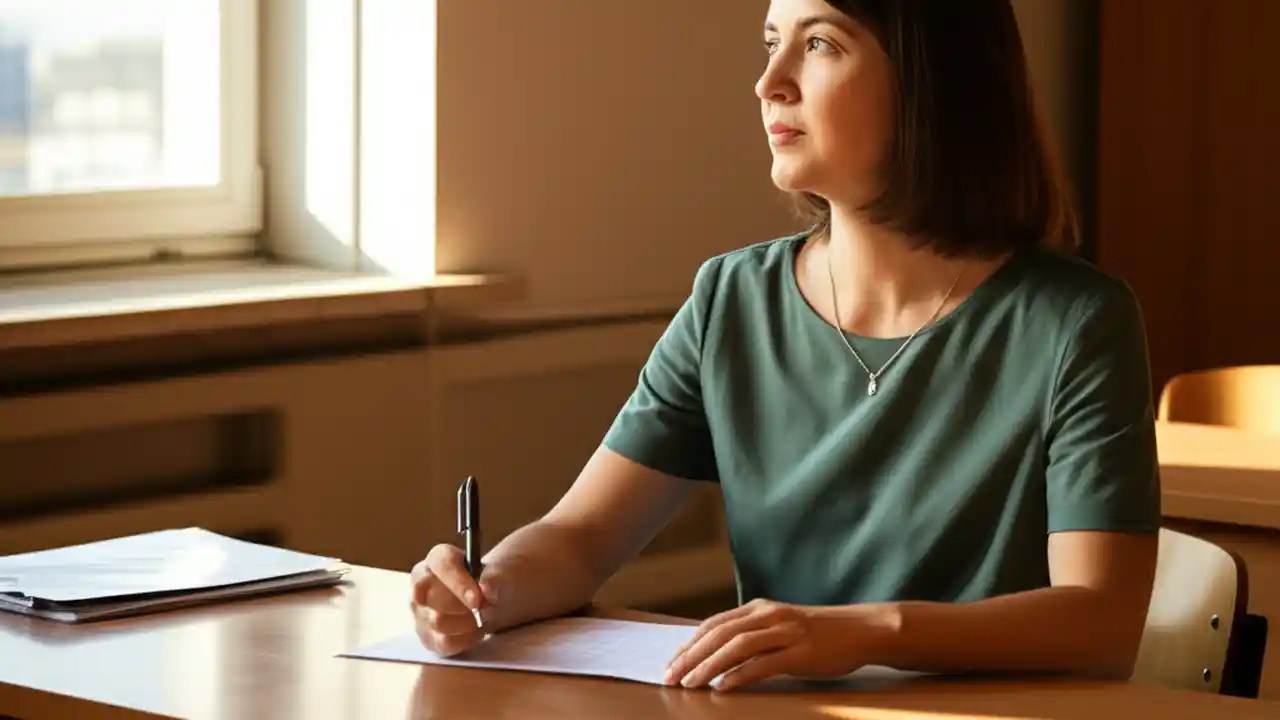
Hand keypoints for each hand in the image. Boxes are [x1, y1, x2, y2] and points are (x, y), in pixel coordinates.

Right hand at [409, 544, 499, 656]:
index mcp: (438, 559)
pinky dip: (464, 640)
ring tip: (479, 619)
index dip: (459, 583)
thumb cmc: (487, 582)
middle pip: (432, 597)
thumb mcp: (499, 574)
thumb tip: (487, 589)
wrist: (486, 602)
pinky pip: (442, 643)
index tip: (477, 600)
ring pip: (437, 621)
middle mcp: (421, 581)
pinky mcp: (425, 635)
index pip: (441, 565)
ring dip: (465, 623)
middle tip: (481, 607)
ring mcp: (419, 610)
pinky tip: (474, 632)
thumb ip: (495, 578)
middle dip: (462, 606)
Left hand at [663, 598, 886, 691]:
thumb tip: (716, 657)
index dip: (689, 644)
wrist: (861, 630)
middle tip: (671, 677)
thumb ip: (752, 636)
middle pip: (719, 634)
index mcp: (760, 609)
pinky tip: (724, 686)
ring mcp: (786, 632)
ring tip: (690, 683)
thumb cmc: (818, 634)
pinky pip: (764, 663)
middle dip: (691, 656)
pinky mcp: (801, 652)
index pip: (714, 624)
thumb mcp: (780, 627)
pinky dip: (740, 675)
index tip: (671, 663)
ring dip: (709, 666)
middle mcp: (769, 616)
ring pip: (737, 646)